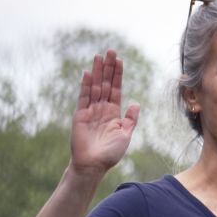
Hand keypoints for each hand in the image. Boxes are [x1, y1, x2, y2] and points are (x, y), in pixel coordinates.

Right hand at [70, 51, 140, 173]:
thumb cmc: (110, 153)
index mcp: (114, 113)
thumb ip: (130, 119)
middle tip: (110, 51)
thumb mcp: (125, 135)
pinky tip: (89, 73)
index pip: (116, 89)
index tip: (119, 60)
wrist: (93, 165)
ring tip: (99, 56)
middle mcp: (102, 109)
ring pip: (95, 87)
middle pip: (105, 84)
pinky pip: (84, 97)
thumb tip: (136, 104)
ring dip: (97, 72)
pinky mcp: (80, 115)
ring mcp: (90, 111)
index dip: (117, 75)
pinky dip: (86, 85)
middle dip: (108, 68)